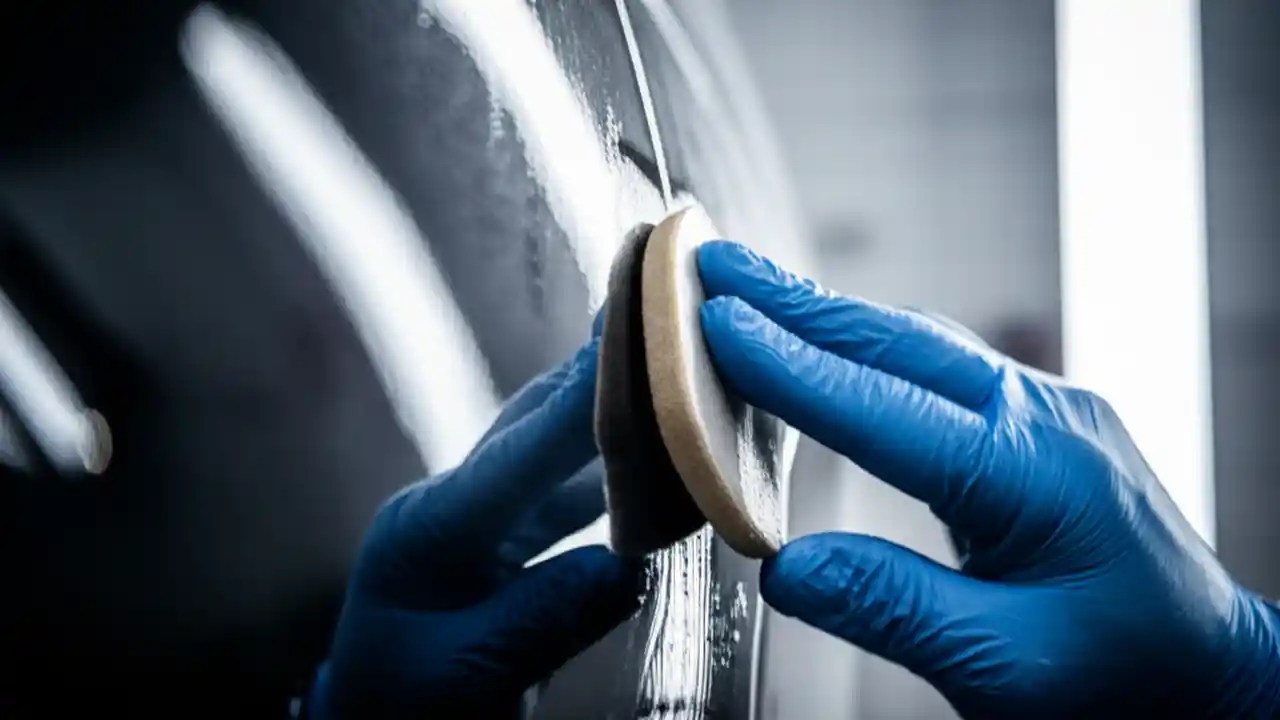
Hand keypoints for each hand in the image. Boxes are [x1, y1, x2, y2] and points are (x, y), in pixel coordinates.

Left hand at [309, 338, 639, 717]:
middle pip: (531, 427)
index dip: (581, 399)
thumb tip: (628, 567)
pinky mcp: (500, 546)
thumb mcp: (467, 676)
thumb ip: (545, 618)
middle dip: (594, 379)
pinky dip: (610, 479)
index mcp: (427, 529)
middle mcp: (450, 508)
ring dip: (607, 420)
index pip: (518, 453)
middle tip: (654, 323)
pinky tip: (652, 463)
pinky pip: (564, 499)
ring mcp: (475, 524)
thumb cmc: (401, 712)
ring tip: (664, 377)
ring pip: (551, 455)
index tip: (631, 341)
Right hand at [696, 240, 1279, 717]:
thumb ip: (893, 609)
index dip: (789, 365)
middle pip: (898, 341)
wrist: (1217, 673)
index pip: (882, 407)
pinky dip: (869, 348)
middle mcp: (1042, 418)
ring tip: (751, 291)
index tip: (715, 320)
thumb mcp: (1005, 669)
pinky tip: (829, 346)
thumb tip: (782, 566)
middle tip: (713, 264)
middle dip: (796, 301)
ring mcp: (1048, 410)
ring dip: (830, 315)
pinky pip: (941, 365)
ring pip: (919, 342)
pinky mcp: (1043, 421)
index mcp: (1032, 476)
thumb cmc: (1122, 681)